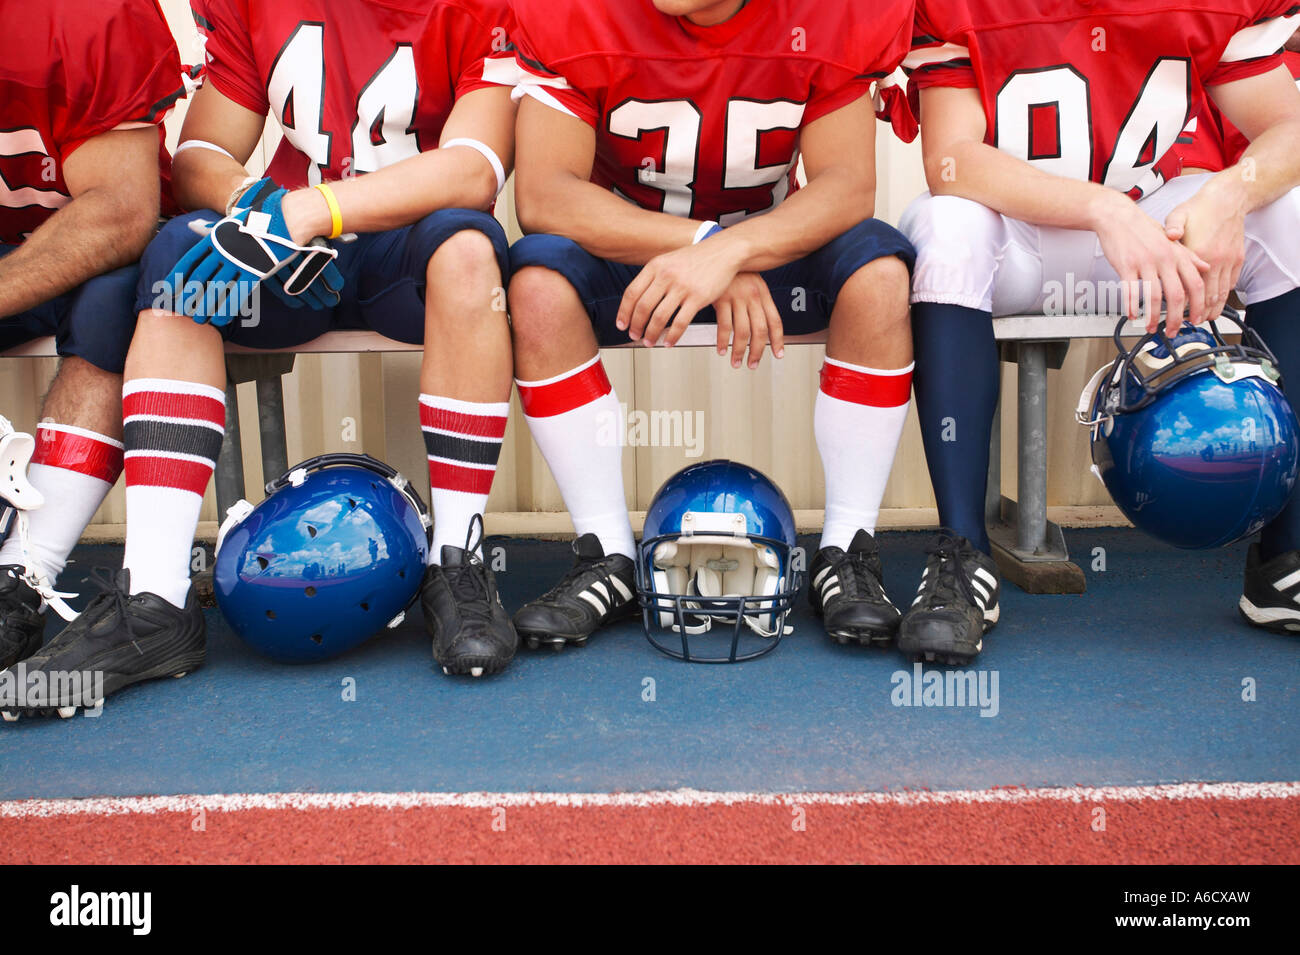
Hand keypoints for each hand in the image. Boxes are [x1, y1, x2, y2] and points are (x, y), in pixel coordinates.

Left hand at [168, 179, 341, 324]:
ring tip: (199, 319)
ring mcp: (238, 262)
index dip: (177, 276)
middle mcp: (223, 250)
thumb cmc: (262, 219)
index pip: (190, 260)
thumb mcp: (234, 221)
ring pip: (216, 288)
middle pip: (200, 277)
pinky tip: (220, 319)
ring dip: (206, 306)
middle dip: (189, 295)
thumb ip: (217, 229)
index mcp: (216, 237)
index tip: (167, 289)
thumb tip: (198, 227)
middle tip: (180, 310)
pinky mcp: (255, 272)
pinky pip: (237, 294)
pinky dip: (227, 308)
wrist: (285, 218)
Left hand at [616, 235, 744, 346]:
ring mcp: (682, 287)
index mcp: (656, 266)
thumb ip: (654, 276)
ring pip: (659, 317)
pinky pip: (680, 322)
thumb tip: (638, 298)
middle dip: (636, 326)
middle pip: (643, 307)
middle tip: (634, 335)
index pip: (632, 293)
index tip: (621, 324)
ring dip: (652, 333)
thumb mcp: (669, 260)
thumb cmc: (697, 258)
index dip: (624, 312)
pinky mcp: (698, 297)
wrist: (723, 251)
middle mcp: (666, 275)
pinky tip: (669, 342)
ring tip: (650, 341)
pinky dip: (673, 336)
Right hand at [715, 273, 783, 368]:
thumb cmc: (730, 269)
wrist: (714, 250)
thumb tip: (760, 322)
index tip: (778, 354)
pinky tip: (721, 349)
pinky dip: (722, 341)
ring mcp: (737, 297)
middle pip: (760, 330)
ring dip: (739, 351)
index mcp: (762, 292)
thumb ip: (756, 300)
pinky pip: (724, 326)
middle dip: (757, 351)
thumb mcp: (750, 281)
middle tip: (753, 364)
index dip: (778, 340)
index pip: (775, 321)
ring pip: (742, 331)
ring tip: (736, 361)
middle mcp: (752, 295)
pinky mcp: (720, 298)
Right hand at [1091, 189, 1209, 334]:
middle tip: (1173, 331)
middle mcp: (1164, 259)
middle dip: (1177, 318)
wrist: (1117, 216)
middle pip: (1176, 295)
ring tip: (1151, 327)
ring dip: (1153, 317)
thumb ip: (1189, 255)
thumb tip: (1205, 267)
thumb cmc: (1142, 229)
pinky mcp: (1126, 266)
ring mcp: (1145, 263)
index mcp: (1177, 255)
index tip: (1195, 319)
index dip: (1198, 305)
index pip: (1195, 284)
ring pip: (1154, 296)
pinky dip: (1132, 306)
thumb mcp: (1171, 240)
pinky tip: (1132, 315)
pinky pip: (1131, 291)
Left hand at [1165, 177, 1247, 326]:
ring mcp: (1228, 260)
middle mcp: (1214, 259)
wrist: (1228, 198)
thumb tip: (1167, 236)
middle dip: (1197, 313)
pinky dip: (1224, 295)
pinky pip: (1231, 282)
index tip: (1174, 313)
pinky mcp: (1237, 258)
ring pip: (1221, 292)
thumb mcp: (1178, 216)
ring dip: (1212, 308)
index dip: (1182, 303)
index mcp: (1198, 252)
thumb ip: (1171, 228)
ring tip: (1204, 319)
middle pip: (1206, 295)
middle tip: (1188, 324)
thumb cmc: (1200, 208)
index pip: (1189, 286)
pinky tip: (1216, 301)